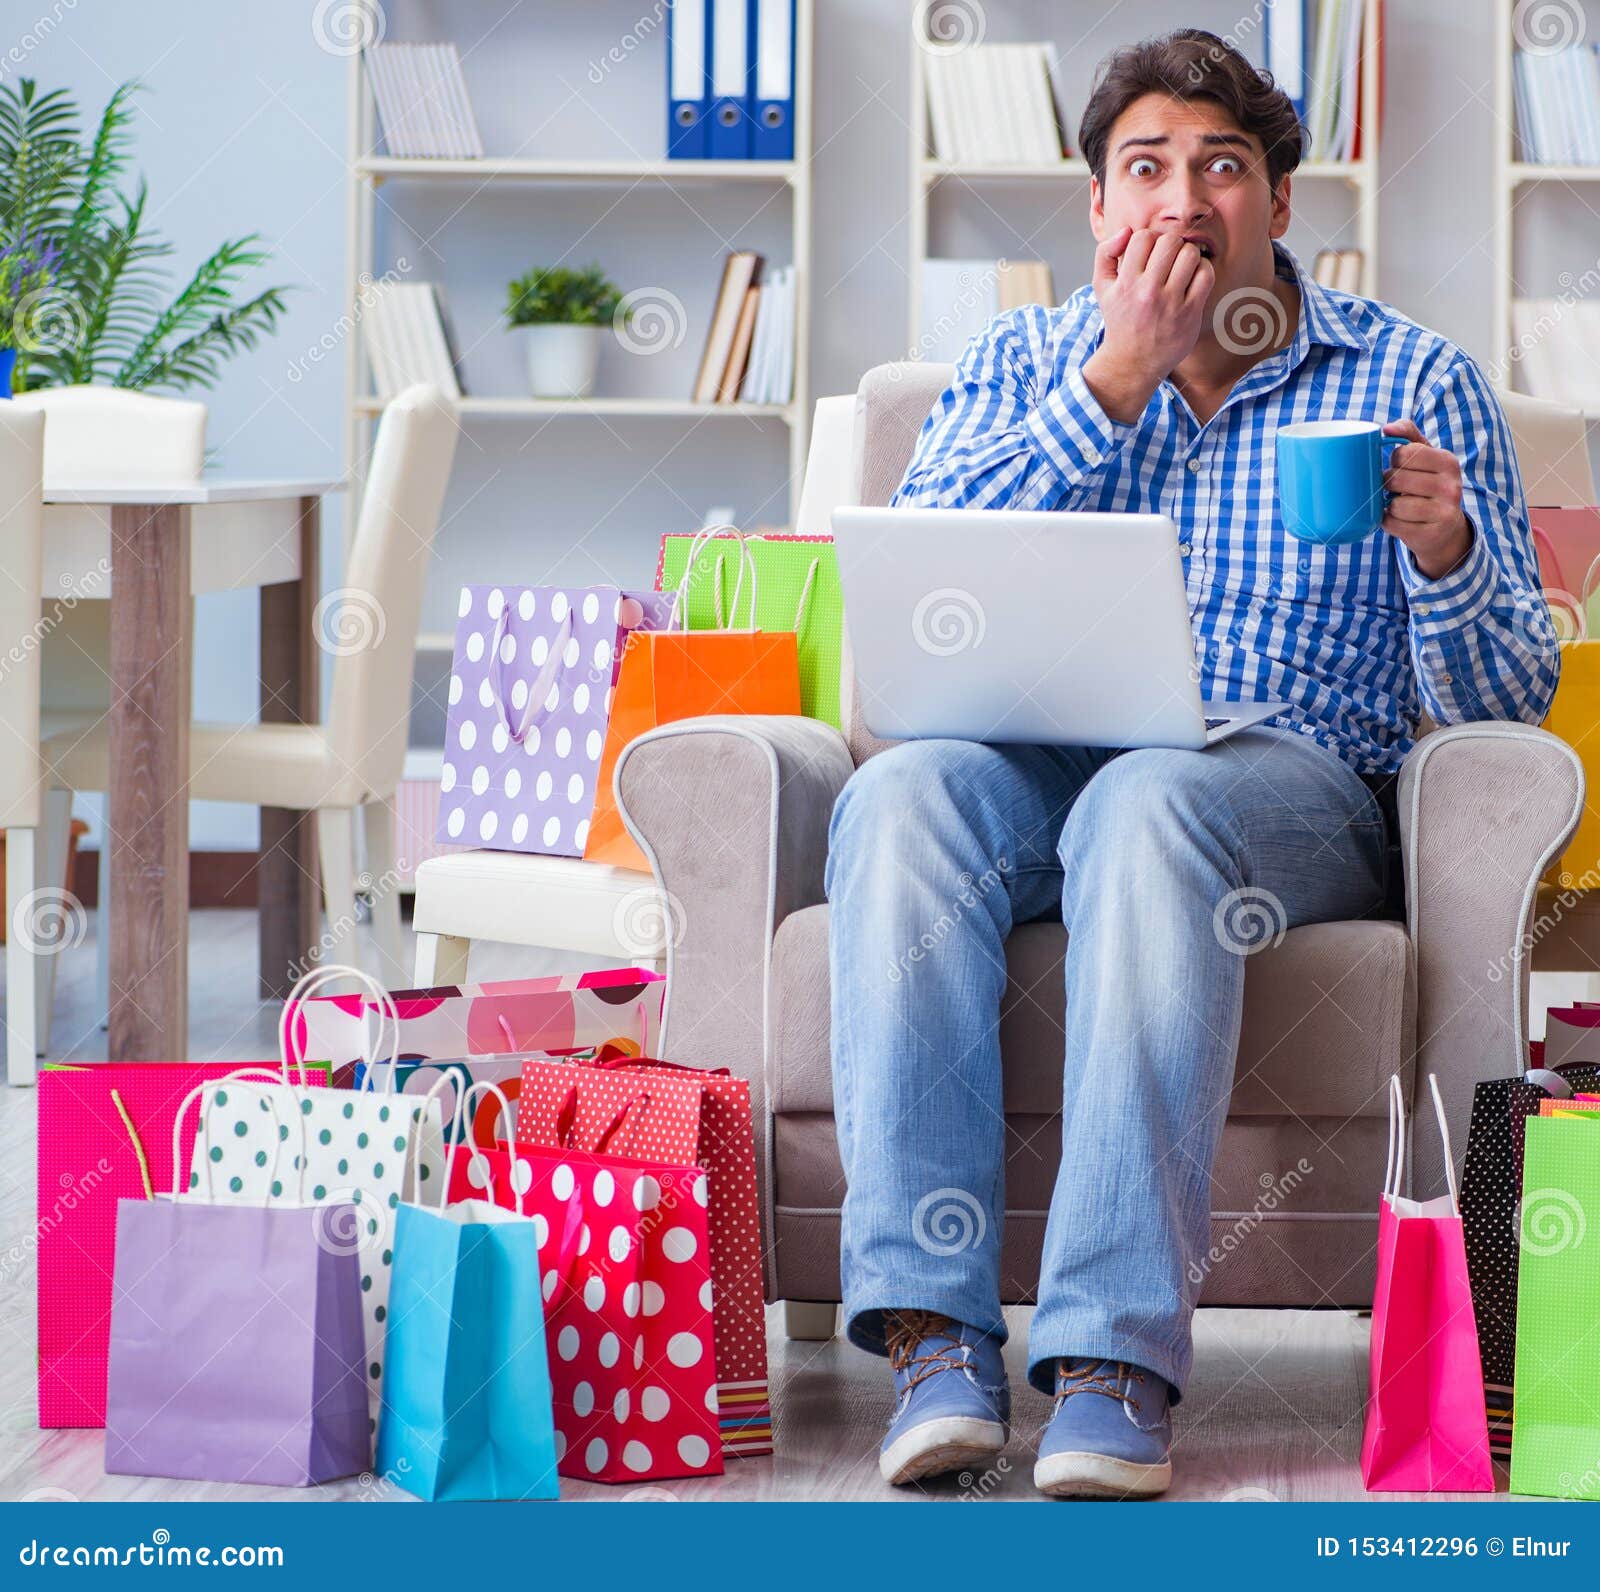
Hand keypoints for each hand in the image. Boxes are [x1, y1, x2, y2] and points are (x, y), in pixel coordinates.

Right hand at [1082, 226, 1213, 419]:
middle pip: (1169, 242)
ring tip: (1181, 269)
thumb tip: (1126, 230)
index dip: (1148, 241)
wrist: (1132, 363)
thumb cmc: (1120, 321)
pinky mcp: (1189, 313)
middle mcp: (1147, 292)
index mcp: (1125, 283)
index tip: (1149, 256)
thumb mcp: (1102, 288)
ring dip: (1188, 256)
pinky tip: (1193, 280)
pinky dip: (1202, 271)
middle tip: (1167, 261)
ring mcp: (1170, 303)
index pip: (1143, 237)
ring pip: (1190, 254)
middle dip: (1170, 246)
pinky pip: (1206, 274)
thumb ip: (1105, 254)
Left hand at [1380, 420, 1471, 578]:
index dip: (1394, 460)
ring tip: (1399, 504)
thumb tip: (1386, 428)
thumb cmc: (1428, 485)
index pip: (1405, 452)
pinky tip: (1399, 519)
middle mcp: (1451, 487)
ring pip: (1395, 504)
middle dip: (1388, 483)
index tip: (1400, 466)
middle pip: (1397, 479)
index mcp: (1449, 462)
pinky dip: (1388, 522)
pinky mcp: (1431, 534)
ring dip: (1389, 505)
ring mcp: (1444, 512)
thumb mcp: (1426, 457)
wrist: (1445, 529)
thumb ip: (1408, 435)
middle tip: (1395, 488)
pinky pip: (1392, 524)